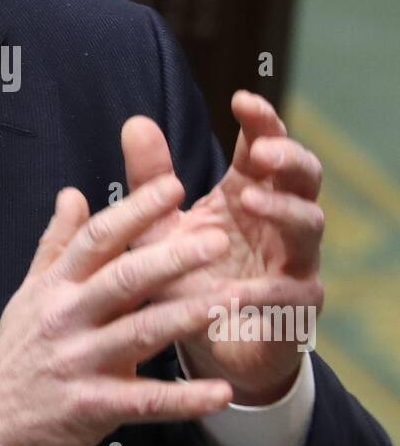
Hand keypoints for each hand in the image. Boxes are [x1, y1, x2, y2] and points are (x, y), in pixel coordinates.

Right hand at [0, 175, 233, 445]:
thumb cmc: (16, 356)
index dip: (136, 211)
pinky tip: (221, 392)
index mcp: (56, 286)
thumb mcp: (29, 293)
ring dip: (187, 316)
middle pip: (123, 279)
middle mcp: (67, 317)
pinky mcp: (93, 407)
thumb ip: (56, 243)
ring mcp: (80, 363)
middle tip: (216, 239)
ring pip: (139, 333)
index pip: (98, 238)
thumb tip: (72, 194)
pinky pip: (145, 402)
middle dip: (172, 258)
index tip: (174, 187)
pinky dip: (184, 399)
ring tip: (231, 299)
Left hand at [121, 90, 324, 405]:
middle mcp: (278, 222)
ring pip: (310, 224)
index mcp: (248, 193)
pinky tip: (242, 285)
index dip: (261, 121)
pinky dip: (268, 287)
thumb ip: (150, 181)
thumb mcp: (159, 228)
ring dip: (283, 210)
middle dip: (288, 158)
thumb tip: (135, 121)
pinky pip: (295, 291)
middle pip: (304, 177)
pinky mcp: (296, 307)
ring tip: (249, 200)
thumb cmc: (185, 278)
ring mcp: (294, 261)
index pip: (265, 147)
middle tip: (261, 151)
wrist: (202, 346)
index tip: (240, 99)